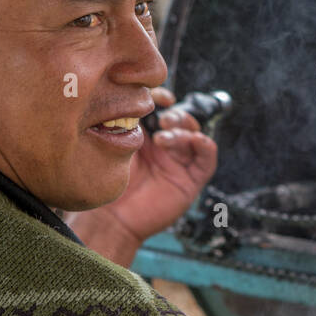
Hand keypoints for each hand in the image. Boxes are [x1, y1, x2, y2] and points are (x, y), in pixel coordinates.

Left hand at [107, 86, 217, 241]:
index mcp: (147, 135)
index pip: (163, 108)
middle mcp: (165, 147)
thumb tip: (135, 99)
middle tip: (161, 120)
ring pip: (194, 135)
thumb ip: (128, 124)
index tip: (158, 98)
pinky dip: (205, 146)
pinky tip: (195, 140)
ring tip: (163, 139)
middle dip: (175, 115)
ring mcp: (179, 162)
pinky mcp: (191, 180)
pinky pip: (207, 159)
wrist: (112, 218)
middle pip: (182, 119)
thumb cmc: (108, 183)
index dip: (164, 98)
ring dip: (184, 130)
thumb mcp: (116, 146)